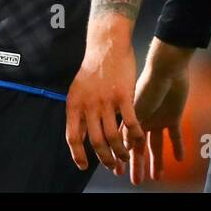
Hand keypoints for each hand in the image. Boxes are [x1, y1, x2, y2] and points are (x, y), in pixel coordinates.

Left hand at [65, 19, 144, 172]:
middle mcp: (88, 105)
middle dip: (105, 158)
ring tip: (126, 155)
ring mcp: (106, 100)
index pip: (73, 137)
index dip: (78, 155)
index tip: (84, 166)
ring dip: (120, 151)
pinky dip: (135, 135)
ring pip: (113, 136)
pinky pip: (130, 122)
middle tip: (112, 165)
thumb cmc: (93, 68)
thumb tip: (79, 136)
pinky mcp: (124, 95)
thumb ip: (79, 113)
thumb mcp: (77, 90)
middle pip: (96, 141)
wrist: (106, 45)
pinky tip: (138, 139)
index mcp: (74, 104)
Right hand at [126, 38, 190, 184]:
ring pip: (157, 145)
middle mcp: (144, 121)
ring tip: (157, 177)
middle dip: (138, 165)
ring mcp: (159, 119)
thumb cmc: (147, 86)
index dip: (121, 158)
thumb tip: (119, 148)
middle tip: (136, 181)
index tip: (117, 172)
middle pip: (141, 148)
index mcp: (132, 119)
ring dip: (157, 161)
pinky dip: (178, 147)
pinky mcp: (174, 116)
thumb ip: (128, 129)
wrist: (167, 70)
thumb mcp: (134, 110)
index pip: (125, 144)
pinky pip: (176, 136)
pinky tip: (179, 159)